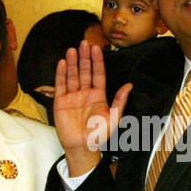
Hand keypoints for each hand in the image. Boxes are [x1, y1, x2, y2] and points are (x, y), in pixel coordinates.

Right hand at [53, 41, 131, 175]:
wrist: (82, 147)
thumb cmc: (98, 135)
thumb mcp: (114, 117)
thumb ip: (120, 100)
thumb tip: (129, 85)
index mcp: (98, 95)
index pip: (98, 74)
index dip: (97, 61)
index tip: (96, 49)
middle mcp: (85, 93)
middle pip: (84, 71)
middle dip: (84, 57)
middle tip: (84, 43)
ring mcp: (72, 97)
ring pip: (72, 75)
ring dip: (72, 62)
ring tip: (72, 49)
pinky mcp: (61, 102)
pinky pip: (61, 85)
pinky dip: (61, 74)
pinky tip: (62, 63)